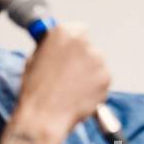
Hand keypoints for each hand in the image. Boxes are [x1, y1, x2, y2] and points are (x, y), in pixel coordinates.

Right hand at [13, 23, 110, 141]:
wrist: (45, 114)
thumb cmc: (36, 87)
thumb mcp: (36, 56)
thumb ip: (53, 46)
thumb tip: (60, 44)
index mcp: (64, 32)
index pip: (79, 29)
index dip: (75, 42)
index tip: (72, 50)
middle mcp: (84, 43)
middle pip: (90, 48)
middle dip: (83, 59)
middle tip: (71, 73)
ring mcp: (98, 61)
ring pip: (97, 64)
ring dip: (90, 73)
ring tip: (72, 87)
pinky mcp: (107, 78)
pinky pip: (102, 80)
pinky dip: (95, 86)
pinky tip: (80, 94)